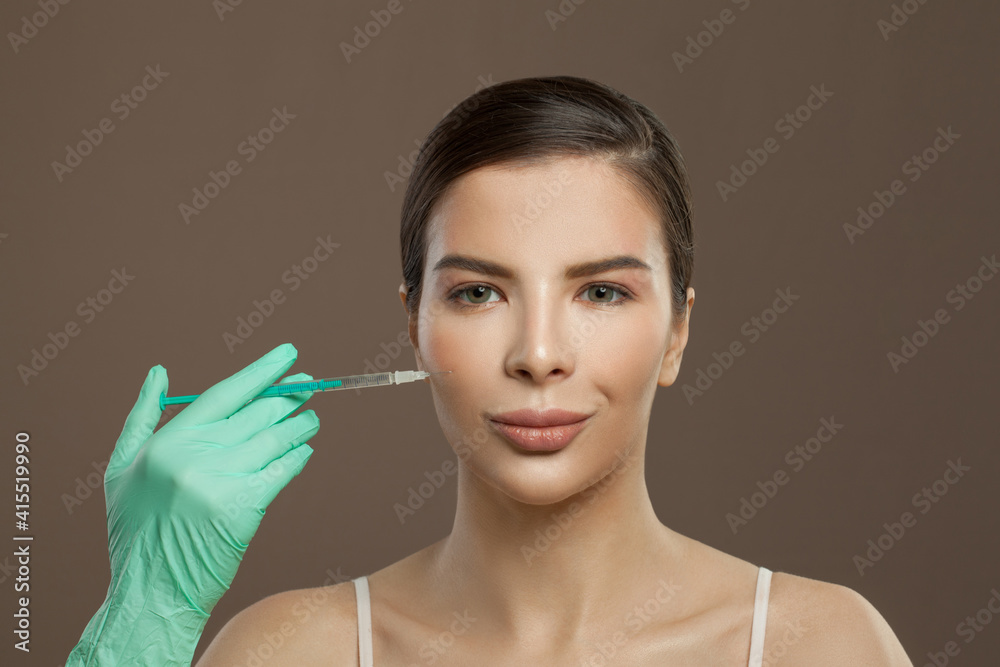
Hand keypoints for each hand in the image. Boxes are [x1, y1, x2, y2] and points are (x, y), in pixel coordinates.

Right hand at [68, 342, 319, 664]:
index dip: (261, 371)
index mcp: (167, 442)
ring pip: (274, 439)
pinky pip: (282, 471)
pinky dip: (296, 458)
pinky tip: (303, 451)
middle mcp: (195, 457)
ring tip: (309, 419)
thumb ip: (142, 417)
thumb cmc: (135, 531)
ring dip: (299, 426)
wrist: (150, 592)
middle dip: (288, 397)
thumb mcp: (122, 469)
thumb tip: (160, 372)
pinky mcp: (244, 509)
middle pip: (257, 413)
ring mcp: (221, 483)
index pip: (225, 393)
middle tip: (309, 386)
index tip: (289, 354)